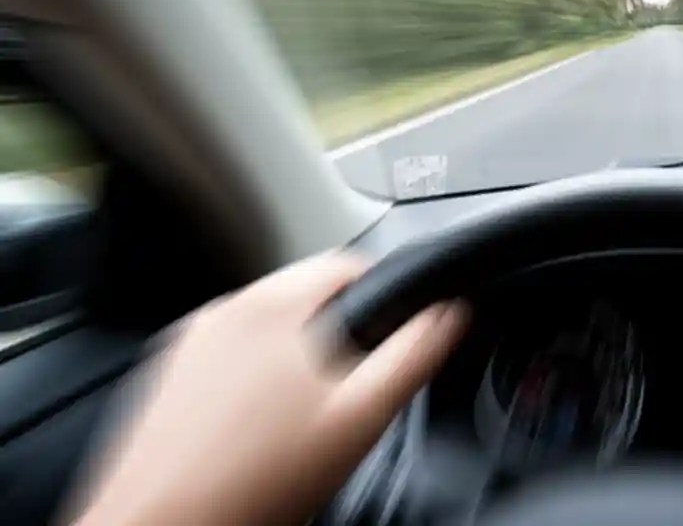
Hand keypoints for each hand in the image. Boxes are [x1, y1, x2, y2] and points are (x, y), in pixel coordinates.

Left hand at [70, 251, 468, 525]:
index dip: (387, 297)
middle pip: (307, 297)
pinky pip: (228, 360)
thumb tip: (451, 311)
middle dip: (339, 335)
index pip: (349, 263)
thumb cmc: (255, 483)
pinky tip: (258, 435)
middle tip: (349, 395)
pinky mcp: (167, 378)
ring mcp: (187, 344)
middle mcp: (222, 309)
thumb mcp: (362, 416)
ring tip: (301, 422)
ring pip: (267, 331)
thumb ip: (415, 352)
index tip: (395, 337)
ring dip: (295, 359)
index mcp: (272, 303)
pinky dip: (252, 383)